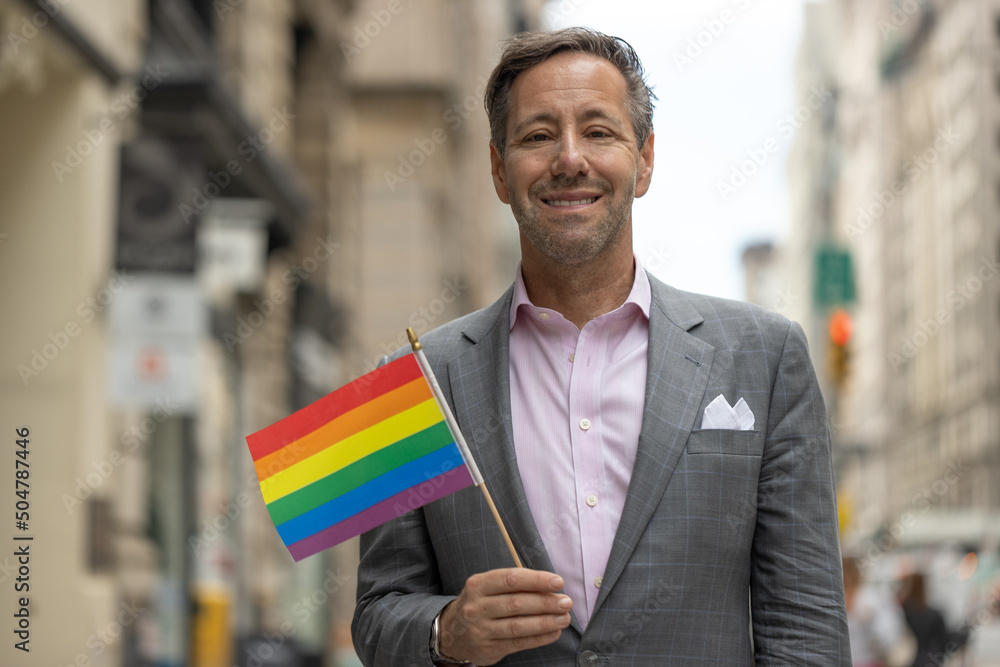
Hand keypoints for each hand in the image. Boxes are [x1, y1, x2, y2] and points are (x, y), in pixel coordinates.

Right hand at [437, 568, 572, 664]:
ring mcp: (481, 629)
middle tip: (566, 602)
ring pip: (518, 626)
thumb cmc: (480, 603)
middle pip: (517, 603)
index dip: (537, 580)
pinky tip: (553, 633)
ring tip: (564, 618)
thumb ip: (514, 585)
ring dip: (546, 622)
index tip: (558, 582)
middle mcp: (477, 607)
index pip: (511, 579)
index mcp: (478, 585)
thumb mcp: (487, 587)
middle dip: (546, 602)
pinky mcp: (488, 648)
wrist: (451, 632)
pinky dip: (539, 638)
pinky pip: (518, 642)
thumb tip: (549, 587)